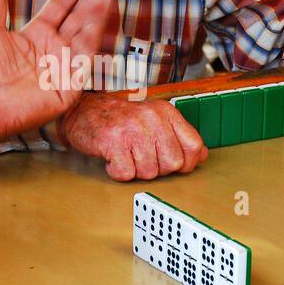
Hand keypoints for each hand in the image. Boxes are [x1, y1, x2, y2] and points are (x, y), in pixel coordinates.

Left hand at [0, 0, 118, 146]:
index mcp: (36, 34)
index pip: (60, 6)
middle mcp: (53, 48)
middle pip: (79, 18)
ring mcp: (63, 65)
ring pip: (85, 34)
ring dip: (97, 13)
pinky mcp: (70, 85)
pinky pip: (83, 58)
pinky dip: (92, 38)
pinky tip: (98, 19)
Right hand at [59, 92, 207, 180]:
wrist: (82, 111)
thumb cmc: (120, 120)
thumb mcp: (154, 121)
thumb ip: (179, 137)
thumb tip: (201, 155)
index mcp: (166, 113)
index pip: (194, 146)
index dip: (186, 163)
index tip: (172, 164)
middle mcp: (152, 118)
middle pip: (173, 164)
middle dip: (158, 169)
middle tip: (141, 158)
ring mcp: (133, 129)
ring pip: (149, 172)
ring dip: (135, 170)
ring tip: (125, 156)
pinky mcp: (114, 142)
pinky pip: (126, 174)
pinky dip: (117, 172)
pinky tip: (113, 159)